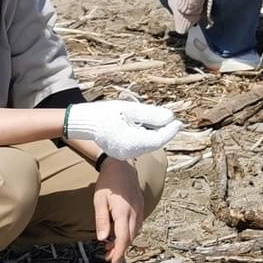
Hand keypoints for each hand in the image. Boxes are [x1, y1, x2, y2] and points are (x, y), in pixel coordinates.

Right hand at [66, 99, 182, 159]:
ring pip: (147, 144)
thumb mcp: (130, 109)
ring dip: (156, 134)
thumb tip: (169, 118)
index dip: (170, 130)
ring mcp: (124, 153)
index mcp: (131, 142)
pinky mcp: (121, 151)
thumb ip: (150, 115)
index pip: (158, 139)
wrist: (83, 121)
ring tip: (162, 122)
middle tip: (174, 121)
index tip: (179, 122)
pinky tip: (147, 127)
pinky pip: (139, 145)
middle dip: (164, 132)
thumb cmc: (104, 112)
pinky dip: (146, 136)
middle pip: (153, 143)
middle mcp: (128, 151)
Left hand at [93, 157, 144, 262]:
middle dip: (120, 249)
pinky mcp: (141, 205)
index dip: (119, 252)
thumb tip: (102, 238)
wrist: (121, 164)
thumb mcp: (99, 200)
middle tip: (107, 255)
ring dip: (125, 241)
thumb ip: (101, 220)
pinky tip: (121, 231)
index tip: (113, 262)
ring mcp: (139, 208)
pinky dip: (130, 231)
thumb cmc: (108, 181)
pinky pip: (138, 223)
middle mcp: (135, 212)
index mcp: (123, 212)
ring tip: (110, 244)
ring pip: (135, 231)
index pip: (124, 238)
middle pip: (131, 237)